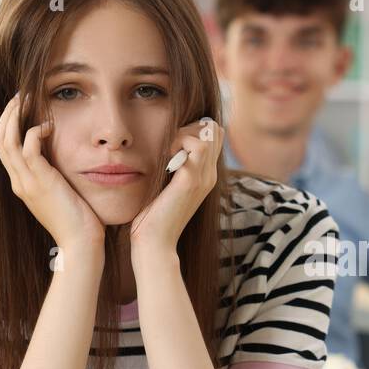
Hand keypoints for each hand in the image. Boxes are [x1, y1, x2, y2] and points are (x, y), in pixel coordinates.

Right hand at [0, 93, 103, 253]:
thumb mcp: (61, 194)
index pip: (4, 148)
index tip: (21, 108)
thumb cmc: (78, 222)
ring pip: (7, 140)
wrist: (80, 244)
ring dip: (15, 116)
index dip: (9, 125)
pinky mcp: (40, 182)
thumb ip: (55, 177)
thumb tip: (60, 161)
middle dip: (7, 114)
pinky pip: (28, 148)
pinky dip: (35, 132)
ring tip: (27, 100)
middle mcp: (18, 182)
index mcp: (21, 184)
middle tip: (21, 96)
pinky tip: (49, 126)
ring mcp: (26, 182)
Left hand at [129, 119, 219, 260]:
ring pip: (209, 132)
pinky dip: (179, 141)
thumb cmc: (154, 217)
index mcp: (205, 176)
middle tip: (171, 142)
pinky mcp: (190, 180)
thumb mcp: (167, 188)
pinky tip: (165, 157)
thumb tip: (164, 151)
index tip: (172, 141)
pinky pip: (197, 145)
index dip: (194, 128)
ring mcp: (203, 177)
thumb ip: (171, 170)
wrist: (155, 243)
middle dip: (191, 126)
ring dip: (185, 132)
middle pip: (215, 130)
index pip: (214, 136)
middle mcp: (209, 175)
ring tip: (169, 149)